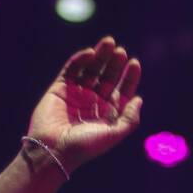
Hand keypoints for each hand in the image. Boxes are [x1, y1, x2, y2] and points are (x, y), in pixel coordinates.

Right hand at [27, 36, 142, 172]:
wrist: (53, 149)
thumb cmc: (85, 146)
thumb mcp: (113, 134)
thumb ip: (129, 119)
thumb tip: (139, 99)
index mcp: (108, 114)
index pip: (123, 91)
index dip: (129, 77)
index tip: (134, 63)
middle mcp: (94, 102)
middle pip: (108, 77)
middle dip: (115, 63)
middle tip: (120, 51)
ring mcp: (77, 94)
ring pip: (91, 70)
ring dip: (100, 56)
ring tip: (109, 42)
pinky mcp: (60, 88)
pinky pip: (72, 69)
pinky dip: (81, 60)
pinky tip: (90, 53)